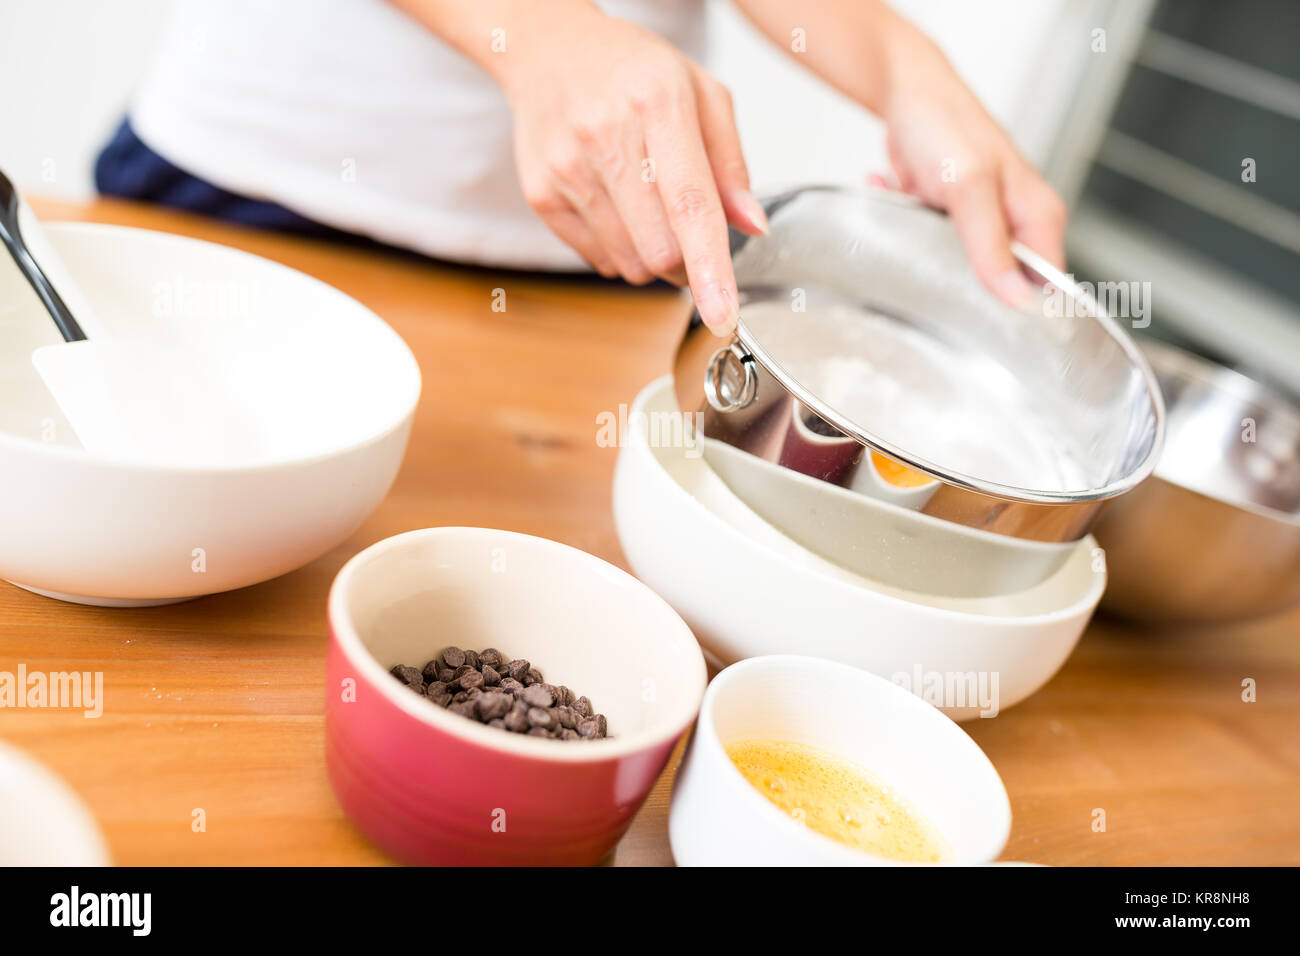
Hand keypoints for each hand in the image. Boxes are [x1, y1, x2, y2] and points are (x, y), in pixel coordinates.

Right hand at [496, 9, 766, 334]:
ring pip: (630, 263)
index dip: (711, 270)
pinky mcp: (542, 193)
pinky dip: (621, 251)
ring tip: (649, 208)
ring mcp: (567, 168)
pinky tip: (617, 206)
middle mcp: (606, 135)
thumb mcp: (700, 94)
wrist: (549, 49)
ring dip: (655, 258)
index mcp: (657, 104)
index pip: (690, 205)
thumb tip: (751, 227)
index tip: (724, 315)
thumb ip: (730, 163)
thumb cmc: (633, 71)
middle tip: (693, 238)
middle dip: (688, 264)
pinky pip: (599, 259)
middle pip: (660, 250)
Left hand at [880, 38, 1067, 304]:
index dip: (1018, 306)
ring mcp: (983, 219)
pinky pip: (928, 241)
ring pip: (957, 264)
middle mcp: (1016, 219)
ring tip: (912, 207)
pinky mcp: (951, 217)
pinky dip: (906, 223)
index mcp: (1038, 216)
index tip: (981, 312)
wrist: (904, 93)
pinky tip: (895, 192)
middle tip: (933, 252)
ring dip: (924, 244)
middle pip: (999, 280)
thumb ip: (991, 245)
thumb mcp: (969, 189)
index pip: (1045, 284)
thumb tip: (1016, 297)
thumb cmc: (945, 126)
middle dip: (959, 274)